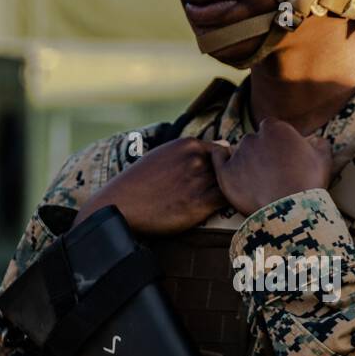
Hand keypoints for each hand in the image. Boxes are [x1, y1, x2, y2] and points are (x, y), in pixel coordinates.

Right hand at [74, 138, 230, 234]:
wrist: (122, 206)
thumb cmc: (141, 183)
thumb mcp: (163, 156)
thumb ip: (190, 153)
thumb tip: (224, 145)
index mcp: (188, 144)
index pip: (223, 151)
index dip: (224, 167)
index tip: (219, 180)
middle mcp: (196, 159)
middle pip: (230, 167)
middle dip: (232, 179)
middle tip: (228, 193)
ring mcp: (199, 180)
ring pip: (231, 183)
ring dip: (232, 193)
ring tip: (226, 202)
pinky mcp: (201, 203)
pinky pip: (228, 200)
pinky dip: (231, 204)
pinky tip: (221, 211)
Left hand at [212, 118, 332, 216]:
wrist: (291, 211)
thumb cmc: (309, 184)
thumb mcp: (324, 159)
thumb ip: (318, 142)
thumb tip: (313, 139)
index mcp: (276, 129)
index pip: (271, 129)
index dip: (276, 143)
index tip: (281, 158)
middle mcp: (254, 137)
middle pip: (255, 141)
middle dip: (261, 153)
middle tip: (271, 173)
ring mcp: (238, 155)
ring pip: (239, 153)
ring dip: (246, 161)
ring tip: (256, 181)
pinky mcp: (225, 173)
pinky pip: (218, 159)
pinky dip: (220, 159)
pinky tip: (227, 163)